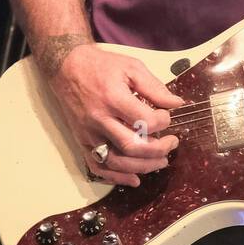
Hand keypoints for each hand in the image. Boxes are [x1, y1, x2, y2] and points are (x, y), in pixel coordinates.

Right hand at [47, 44, 183, 186]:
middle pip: (132, 147)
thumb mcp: (131, 67)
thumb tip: (176, 104)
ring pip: (116, 162)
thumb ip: (154, 87)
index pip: (144, 121)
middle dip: (158, 150)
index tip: (167, 116)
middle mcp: (99, 119)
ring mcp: (88, 133)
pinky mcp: (82, 141)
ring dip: (142, 167)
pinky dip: (116, 178)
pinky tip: (134, 178)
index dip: (163, 122)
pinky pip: (97, 167)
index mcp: (113, 98)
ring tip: (161, 162)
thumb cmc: (101, 65)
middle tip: (172, 144)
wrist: (67, 68)